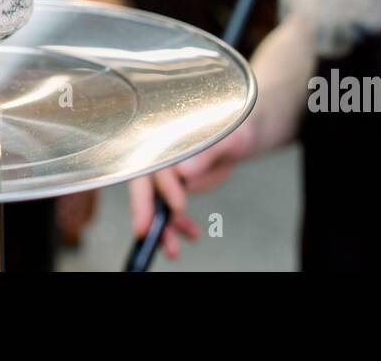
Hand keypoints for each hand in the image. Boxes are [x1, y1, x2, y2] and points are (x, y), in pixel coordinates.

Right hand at [128, 117, 256, 258]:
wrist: (236, 139)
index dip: (163, 185)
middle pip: (144, 184)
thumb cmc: (231, 129)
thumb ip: (205, 153)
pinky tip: (193, 234)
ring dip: (161, 228)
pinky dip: (179, 227)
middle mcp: (159, 156)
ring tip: (172, 250)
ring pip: (154, 203)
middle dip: (143, 210)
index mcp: (165, 137)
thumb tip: (184, 171)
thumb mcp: (226, 139)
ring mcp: (165, 175)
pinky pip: (170, 211)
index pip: (156, 161)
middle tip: (144, 232)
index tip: (178, 205)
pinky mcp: (173, 190)